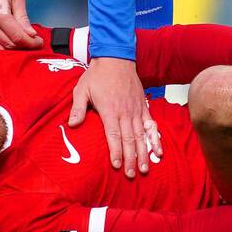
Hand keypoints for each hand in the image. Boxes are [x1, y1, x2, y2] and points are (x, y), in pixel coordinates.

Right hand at [0, 0, 42, 49]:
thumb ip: (23, 18)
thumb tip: (31, 34)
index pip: (17, 38)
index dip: (31, 43)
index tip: (38, 42)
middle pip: (7, 46)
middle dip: (22, 47)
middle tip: (31, 42)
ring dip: (8, 48)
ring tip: (18, 41)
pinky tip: (4, 33)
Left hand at [68, 56, 159, 177]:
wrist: (116, 57)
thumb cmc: (97, 75)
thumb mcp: (82, 89)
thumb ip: (78, 108)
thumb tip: (72, 125)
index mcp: (109, 110)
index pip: (113, 135)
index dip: (116, 151)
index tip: (118, 166)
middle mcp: (125, 112)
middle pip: (129, 139)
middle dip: (131, 158)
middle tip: (132, 174)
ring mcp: (136, 109)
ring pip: (142, 134)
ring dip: (144, 152)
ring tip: (146, 168)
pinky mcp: (143, 106)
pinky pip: (151, 125)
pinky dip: (155, 138)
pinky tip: (159, 151)